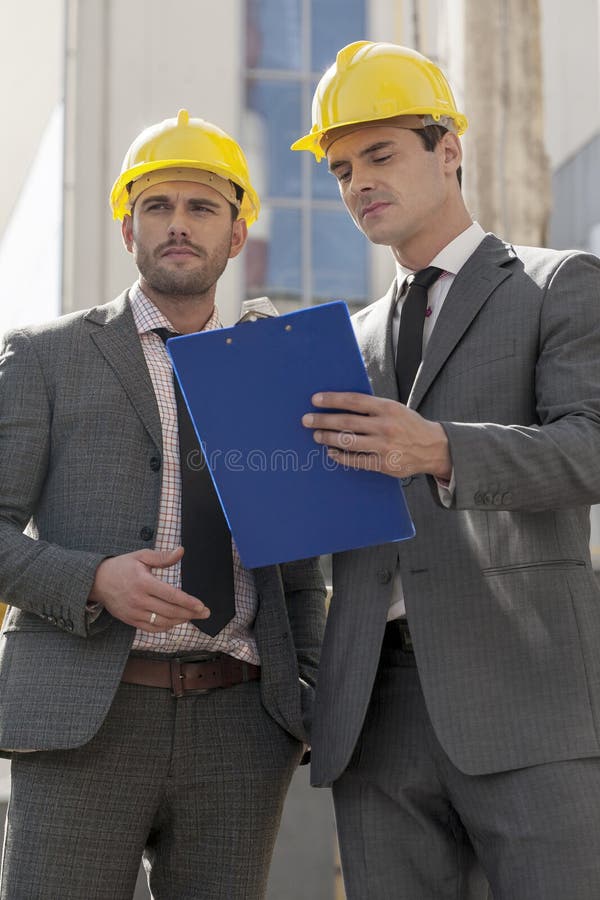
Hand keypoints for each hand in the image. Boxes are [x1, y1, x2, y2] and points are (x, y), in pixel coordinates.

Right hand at [88, 546, 209, 630]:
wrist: (97, 582)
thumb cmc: (122, 566)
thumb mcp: (141, 556)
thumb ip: (162, 557)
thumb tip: (181, 551)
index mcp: (143, 582)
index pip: (171, 595)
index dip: (188, 602)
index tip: (201, 606)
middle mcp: (139, 600)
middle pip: (170, 611)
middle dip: (190, 613)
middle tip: (205, 613)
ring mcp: (134, 612)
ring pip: (163, 622)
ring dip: (180, 620)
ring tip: (192, 616)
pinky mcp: (131, 620)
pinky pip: (152, 628)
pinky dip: (166, 627)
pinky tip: (175, 621)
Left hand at [302, 392, 451, 479]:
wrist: (433, 447)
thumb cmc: (408, 424)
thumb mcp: (394, 408)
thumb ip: (371, 407)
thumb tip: (341, 403)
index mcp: (387, 407)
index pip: (353, 401)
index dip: (332, 400)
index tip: (315, 400)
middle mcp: (385, 425)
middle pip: (346, 422)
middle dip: (323, 420)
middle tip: (307, 420)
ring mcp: (384, 446)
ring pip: (348, 441)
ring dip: (328, 438)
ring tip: (317, 435)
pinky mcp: (384, 464)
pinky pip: (356, 460)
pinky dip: (340, 456)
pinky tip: (331, 452)